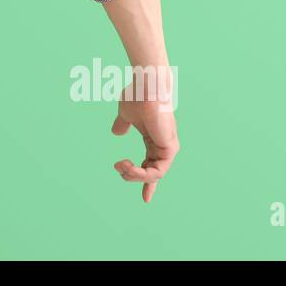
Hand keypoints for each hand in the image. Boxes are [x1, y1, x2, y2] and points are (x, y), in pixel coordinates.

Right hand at [111, 78, 178, 202]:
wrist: (146, 86)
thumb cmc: (137, 96)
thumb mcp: (126, 114)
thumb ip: (122, 124)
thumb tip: (116, 133)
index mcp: (154, 140)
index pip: (152, 166)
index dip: (146, 181)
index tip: (145, 199)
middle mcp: (163, 146)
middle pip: (152, 174)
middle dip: (133, 177)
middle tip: (118, 167)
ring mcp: (168, 148)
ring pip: (153, 175)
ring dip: (134, 175)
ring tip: (121, 166)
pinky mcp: (169, 149)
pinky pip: (156, 172)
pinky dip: (140, 173)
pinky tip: (127, 166)